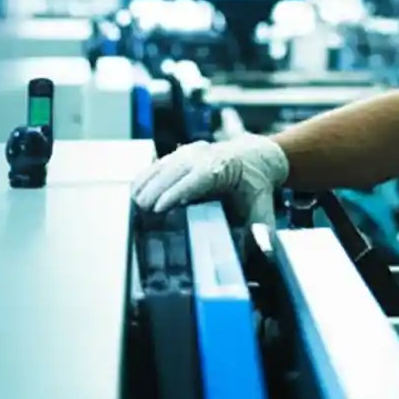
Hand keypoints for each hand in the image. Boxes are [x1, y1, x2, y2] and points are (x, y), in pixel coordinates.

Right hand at [131, 134, 288, 224]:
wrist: (259, 156)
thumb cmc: (258, 182)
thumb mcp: (263, 202)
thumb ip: (262, 225)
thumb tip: (265, 247)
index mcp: (224, 166)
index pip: (196, 178)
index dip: (175, 192)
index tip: (159, 208)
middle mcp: (205, 156)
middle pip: (174, 170)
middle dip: (155, 191)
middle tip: (141, 212)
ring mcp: (192, 152)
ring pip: (163, 165)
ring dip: (147, 183)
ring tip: (134, 205)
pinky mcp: (183, 153)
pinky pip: (160, 164)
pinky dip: (147, 176)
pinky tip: (135, 191)